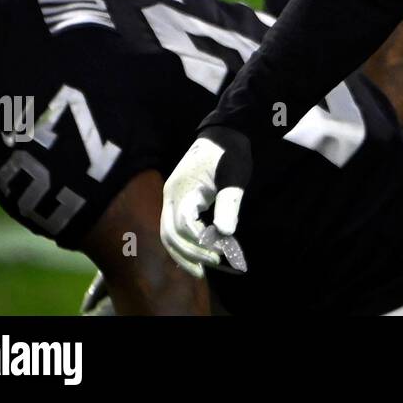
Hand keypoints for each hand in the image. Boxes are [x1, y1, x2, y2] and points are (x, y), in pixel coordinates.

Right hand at [160, 128, 251, 277]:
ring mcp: (171, 198)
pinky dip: (183, 243)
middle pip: (170, 234)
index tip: (221, 254)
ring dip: (184, 253)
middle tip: (213, 266)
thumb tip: (226, 234)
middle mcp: (171, 196)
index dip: (201, 243)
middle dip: (190, 254)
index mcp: (183, 189)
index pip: (184, 225)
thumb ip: (229, 203)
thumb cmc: (230, 153)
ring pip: (168, 234)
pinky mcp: (178, 200)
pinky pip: (174, 227)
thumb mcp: (235, 176)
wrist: (223, 133)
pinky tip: (198, 254)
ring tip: (202, 270)